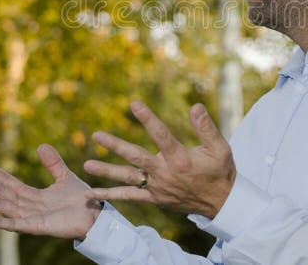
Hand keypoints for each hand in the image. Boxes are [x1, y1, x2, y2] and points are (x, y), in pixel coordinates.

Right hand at [0, 144, 101, 238]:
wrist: (94, 215)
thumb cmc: (79, 200)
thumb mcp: (64, 176)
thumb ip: (53, 163)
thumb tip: (40, 145)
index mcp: (33, 195)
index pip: (8, 182)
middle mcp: (28, 206)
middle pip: (2, 192)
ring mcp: (30, 217)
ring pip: (3, 207)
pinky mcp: (37, 227)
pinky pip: (14, 225)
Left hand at [84, 101, 235, 218]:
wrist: (221, 203)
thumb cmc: (221, 171)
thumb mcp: (220, 148)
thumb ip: (206, 128)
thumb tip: (195, 106)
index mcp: (181, 159)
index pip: (161, 136)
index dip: (147, 119)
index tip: (134, 104)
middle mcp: (165, 174)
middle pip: (136, 157)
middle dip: (116, 146)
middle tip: (96, 135)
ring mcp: (158, 188)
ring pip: (128, 178)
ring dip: (107, 171)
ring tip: (86, 165)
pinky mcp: (154, 198)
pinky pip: (129, 197)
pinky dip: (111, 195)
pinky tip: (91, 193)